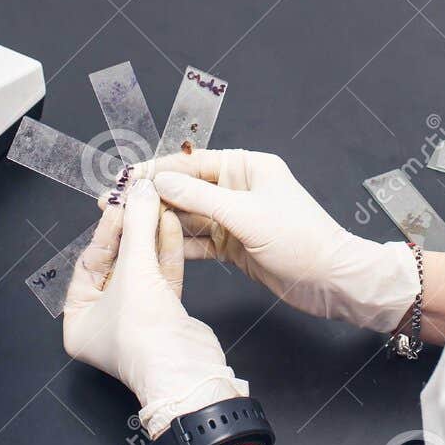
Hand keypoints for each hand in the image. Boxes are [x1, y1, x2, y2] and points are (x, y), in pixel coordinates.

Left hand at [62, 178, 246, 436]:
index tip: (119, 203)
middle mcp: (105, 321)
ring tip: (157, 206)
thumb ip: (136, 227)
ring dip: (150, 237)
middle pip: (116, 264)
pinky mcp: (164, 316)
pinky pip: (161, 278)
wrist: (185, 370)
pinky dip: (165, 252)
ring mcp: (136, 319)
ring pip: (141, 269)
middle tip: (139, 200)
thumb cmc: (144, 336)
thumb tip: (139, 192)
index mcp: (80, 319)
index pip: (89, 262)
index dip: (106, 231)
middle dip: (131, 231)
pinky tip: (169, 226)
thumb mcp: (133, 271)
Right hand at [135, 150, 419, 331]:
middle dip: (151, 196)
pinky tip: (152, 246)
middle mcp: (238, 188)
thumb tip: (160, 180)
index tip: (124, 178)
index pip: (192, 162)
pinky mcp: (234, 245)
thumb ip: (200, 197)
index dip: (156, 170)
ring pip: (189, 216)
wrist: (332, 282)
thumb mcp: (247, 215)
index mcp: (247, 167)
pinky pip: (199, 240)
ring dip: (160, 220)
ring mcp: (236, 218)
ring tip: (123, 224)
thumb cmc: (301, 240)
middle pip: (186, 187)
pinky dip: (178, 243)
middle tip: (112, 203)